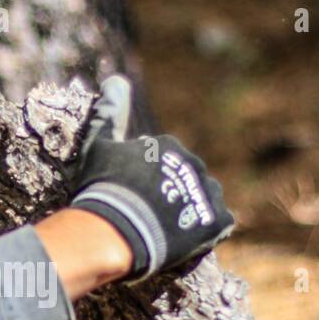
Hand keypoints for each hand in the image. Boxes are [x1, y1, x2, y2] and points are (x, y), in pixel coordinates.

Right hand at [70, 75, 234, 282]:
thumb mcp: (99, 146)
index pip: (163, 163)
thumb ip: (108, 113)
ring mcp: (206, 192)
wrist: (116, 229)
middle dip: (172, 194)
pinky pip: (219, 224)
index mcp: (168, 146)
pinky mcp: (216, 221)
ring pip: (204, 199)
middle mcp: (193, 163)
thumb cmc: (103, 188)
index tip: (133, 197)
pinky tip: (187, 239)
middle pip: (186, 179)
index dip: (147, 182)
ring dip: (191, 211)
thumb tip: (116, 80)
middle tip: (149, 217)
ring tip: (168, 231)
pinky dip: (207, 230)